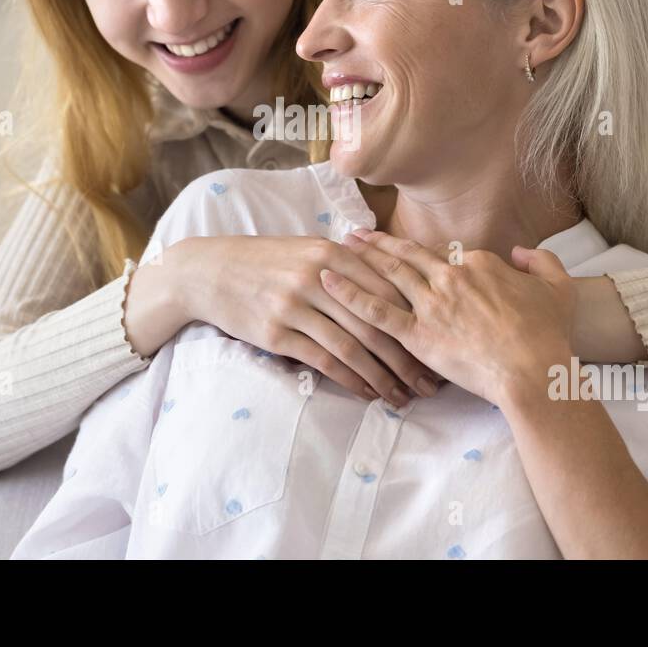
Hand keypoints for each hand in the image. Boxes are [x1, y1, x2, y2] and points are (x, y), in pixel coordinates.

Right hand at [132, 235, 440, 404]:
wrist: (209, 271)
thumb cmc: (266, 262)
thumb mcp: (308, 250)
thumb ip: (349, 264)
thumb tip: (396, 283)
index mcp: (332, 253)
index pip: (388, 290)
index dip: (417, 320)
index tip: (437, 344)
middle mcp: (317, 277)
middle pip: (376, 323)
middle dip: (408, 357)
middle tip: (430, 382)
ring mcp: (295, 305)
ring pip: (353, 346)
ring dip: (383, 376)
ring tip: (403, 396)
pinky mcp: (276, 333)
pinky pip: (323, 361)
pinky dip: (350, 380)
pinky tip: (367, 393)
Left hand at [319, 230, 576, 408]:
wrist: (535, 369)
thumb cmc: (549, 334)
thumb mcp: (557, 288)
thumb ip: (541, 261)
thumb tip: (520, 252)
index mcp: (478, 264)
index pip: (446, 256)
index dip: (427, 256)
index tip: (409, 252)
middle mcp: (450, 276)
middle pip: (409, 256)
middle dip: (380, 243)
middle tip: (356, 234)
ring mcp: (432, 304)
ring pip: (390, 274)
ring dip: (363, 257)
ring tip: (340, 246)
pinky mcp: (418, 333)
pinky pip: (376, 311)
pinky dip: (350, 294)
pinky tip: (328, 282)